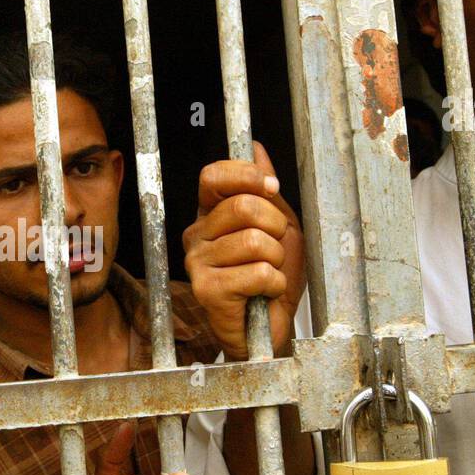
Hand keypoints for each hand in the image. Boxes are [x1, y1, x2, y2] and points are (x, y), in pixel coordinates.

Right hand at [183, 140, 304, 360]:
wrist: (272, 327)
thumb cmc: (272, 278)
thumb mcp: (279, 226)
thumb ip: (266, 190)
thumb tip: (256, 147)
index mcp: (209, 215)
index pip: (213, 176)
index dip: (247, 175)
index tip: (271, 189)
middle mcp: (196, 236)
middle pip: (242, 206)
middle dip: (275, 226)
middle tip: (275, 247)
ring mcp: (197, 264)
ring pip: (254, 241)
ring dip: (277, 259)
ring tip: (269, 273)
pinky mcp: (207, 291)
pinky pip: (257, 272)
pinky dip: (274, 283)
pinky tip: (264, 293)